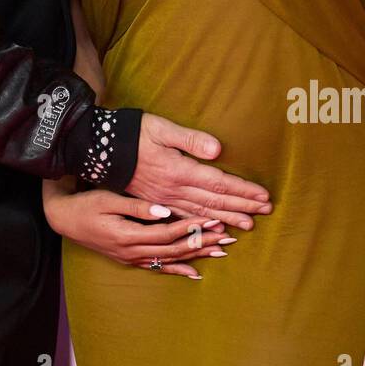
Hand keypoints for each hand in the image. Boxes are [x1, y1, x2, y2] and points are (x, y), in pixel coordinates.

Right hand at [42, 180, 235, 277]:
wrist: (65, 220)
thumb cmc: (86, 205)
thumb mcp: (108, 200)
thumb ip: (137, 207)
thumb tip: (163, 210)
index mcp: (129, 235)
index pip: (167, 232)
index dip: (191, 227)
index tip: (212, 220)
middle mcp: (133, 251)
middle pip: (174, 249)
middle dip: (203, 243)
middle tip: (228, 237)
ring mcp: (132, 258)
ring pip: (171, 259)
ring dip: (197, 255)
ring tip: (221, 251)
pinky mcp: (131, 259)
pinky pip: (159, 267)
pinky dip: (178, 270)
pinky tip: (195, 273)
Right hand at [125, 113, 273, 230]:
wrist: (98, 150)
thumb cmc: (132, 134)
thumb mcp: (161, 129)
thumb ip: (190, 140)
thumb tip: (217, 150)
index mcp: (178, 172)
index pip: (218, 184)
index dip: (243, 191)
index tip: (263, 197)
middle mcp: (173, 191)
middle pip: (214, 203)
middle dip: (241, 207)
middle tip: (265, 212)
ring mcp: (163, 202)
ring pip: (200, 215)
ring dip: (226, 220)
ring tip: (247, 226)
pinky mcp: (154, 206)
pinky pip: (181, 223)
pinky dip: (199, 230)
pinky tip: (210, 236)